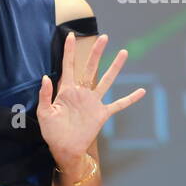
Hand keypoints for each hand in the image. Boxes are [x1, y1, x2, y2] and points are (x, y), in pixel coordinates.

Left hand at [38, 32, 145, 167]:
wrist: (64, 149)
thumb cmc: (52, 132)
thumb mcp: (44, 113)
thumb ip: (45, 95)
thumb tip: (46, 77)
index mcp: (67, 90)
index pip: (68, 66)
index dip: (69, 51)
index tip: (70, 36)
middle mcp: (82, 93)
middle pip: (90, 68)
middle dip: (97, 52)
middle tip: (104, 37)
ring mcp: (93, 102)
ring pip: (106, 81)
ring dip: (115, 67)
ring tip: (123, 53)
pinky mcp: (102, 114)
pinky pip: (118, 104)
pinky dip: (130, 98)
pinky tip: (141, 91)